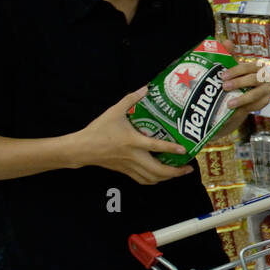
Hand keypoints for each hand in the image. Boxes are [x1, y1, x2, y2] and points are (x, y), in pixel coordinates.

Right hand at [73, 88, 195, 184]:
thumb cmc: (98, 130)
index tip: (185, 150)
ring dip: (167, 178)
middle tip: (187, 168)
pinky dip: (154, 180)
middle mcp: (134, 156)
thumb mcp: (114, 111)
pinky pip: (142, 180)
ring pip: (152, 178)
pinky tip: (160, 176)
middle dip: (175, 172)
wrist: (82, 148)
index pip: (156, 146)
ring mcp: (130, 166)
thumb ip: (130, 100)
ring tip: (178, 173)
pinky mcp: (125, 171)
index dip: (172, 149)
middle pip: (158, 171)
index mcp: (133, 141)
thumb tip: (145, 88)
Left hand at [220, 39, 269, 116]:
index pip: (249, 67)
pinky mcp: (265, 101)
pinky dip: (248, 107)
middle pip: (253, 79)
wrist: (237, 100)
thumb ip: (228, 54)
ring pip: (256, 94)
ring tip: (230, 104)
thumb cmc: (234, 80)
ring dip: (242, 98)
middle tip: (224, 87)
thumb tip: (227, 41)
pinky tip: (238, 110)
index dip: (236, 71)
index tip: (223, 76)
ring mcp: (266, 90)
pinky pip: (258, 104)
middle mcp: (264, 77)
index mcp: (256, 67)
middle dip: (238, 83)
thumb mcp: (231, 68)